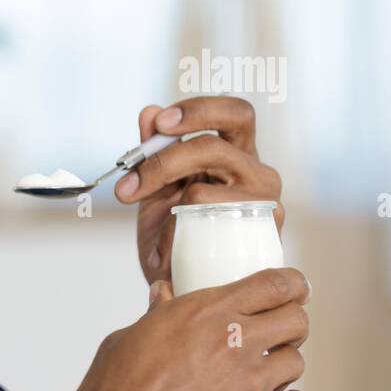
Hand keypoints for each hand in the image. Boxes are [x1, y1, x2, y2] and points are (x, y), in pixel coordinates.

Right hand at [64, 267, 309, 390]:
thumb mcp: (124, 342)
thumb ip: (155, 316)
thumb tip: (163, 295)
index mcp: (203, 313)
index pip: (274, 284)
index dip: (291, 286)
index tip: (293, 293)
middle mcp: (234, 342)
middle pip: (296, 320)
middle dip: (289, 328)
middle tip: (273, 341)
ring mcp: (251, 384)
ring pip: (295, 363)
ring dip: (280, 370)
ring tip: (254, 383)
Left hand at [114, 96, 284, 286]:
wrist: (185, 279)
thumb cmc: (175, 229)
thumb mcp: (156, 187)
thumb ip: (153, 150)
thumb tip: (149, 112)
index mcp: (234, 149)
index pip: (233, 112)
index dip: (198, 110)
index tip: (159, 123)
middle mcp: (254, 171)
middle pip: (214, 146)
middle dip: (164, 161)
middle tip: (131, 183)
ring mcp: (260, 203)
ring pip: (201, 192)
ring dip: (162, 209)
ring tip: (151, 228)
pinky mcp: (259, 236)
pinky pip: (203, 231)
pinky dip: (175, 237)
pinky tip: (167, 248)